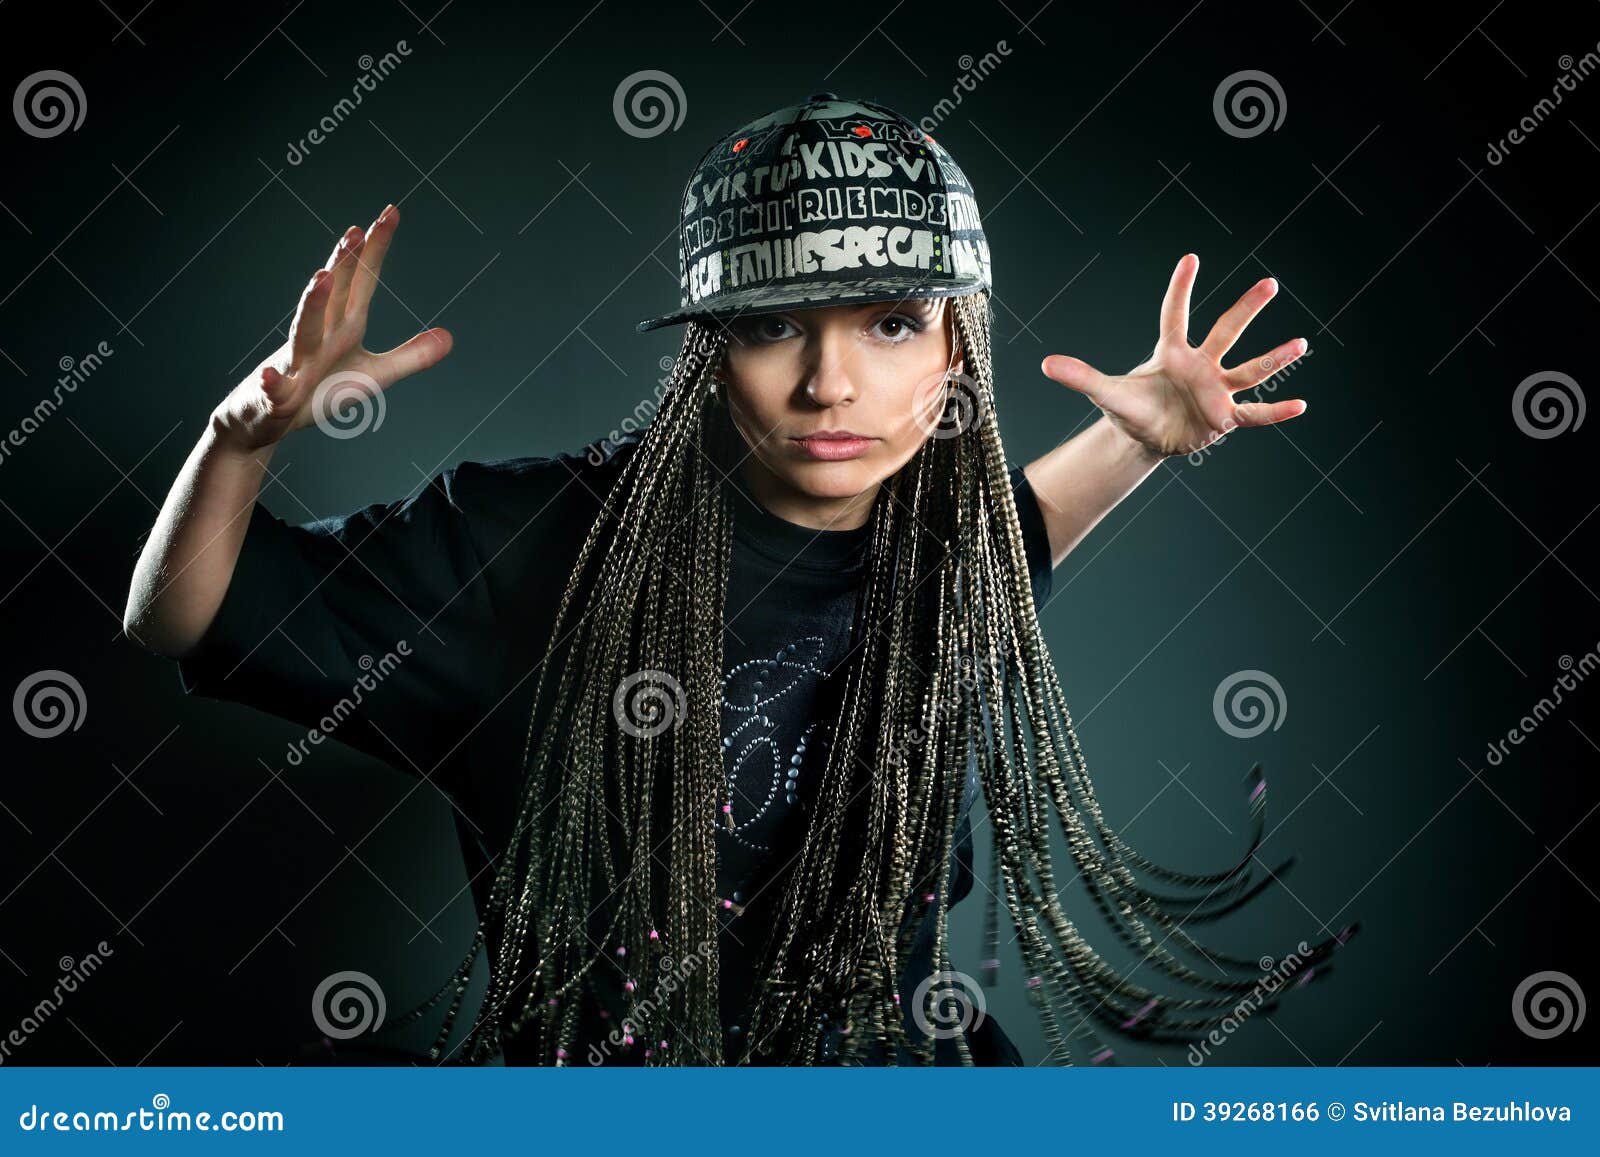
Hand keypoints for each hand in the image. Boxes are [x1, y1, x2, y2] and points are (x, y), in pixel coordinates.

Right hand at [211, 203, 452, 452]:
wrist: (264, 421)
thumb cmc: (317, 391)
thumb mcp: (373, 375)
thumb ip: (410, 356)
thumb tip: (450, 337)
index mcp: (342, 327)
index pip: (363, 281)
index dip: (376, 249)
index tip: (390, 212)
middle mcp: (318, 336)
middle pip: (332, 294)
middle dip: (343, 263)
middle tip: (356, 230)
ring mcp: (294, 364)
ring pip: (301, 330)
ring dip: (311, 304)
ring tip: (321, 277)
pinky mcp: (274, 397)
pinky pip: (273, 389)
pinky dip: (272, 383)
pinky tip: (270, 376)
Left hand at [1039, 253, 1307, 458]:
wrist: (1144, 437)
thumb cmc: (1129, 407)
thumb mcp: (1104, 393)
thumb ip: (1079, 376)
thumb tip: (1044, 364)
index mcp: (1171, 354)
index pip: (1175, 315)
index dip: (1181, 289)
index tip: (1191, 258)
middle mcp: (1200, 365)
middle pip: (1226, 331)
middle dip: (1246, 308)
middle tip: (1270, 282)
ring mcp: (1215, 390)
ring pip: (1249, 369)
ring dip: (1274, 357)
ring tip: (1301, 342)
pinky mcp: (1223, 417)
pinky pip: (1255, 413)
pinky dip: (1276, 411)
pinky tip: (1301, 404)